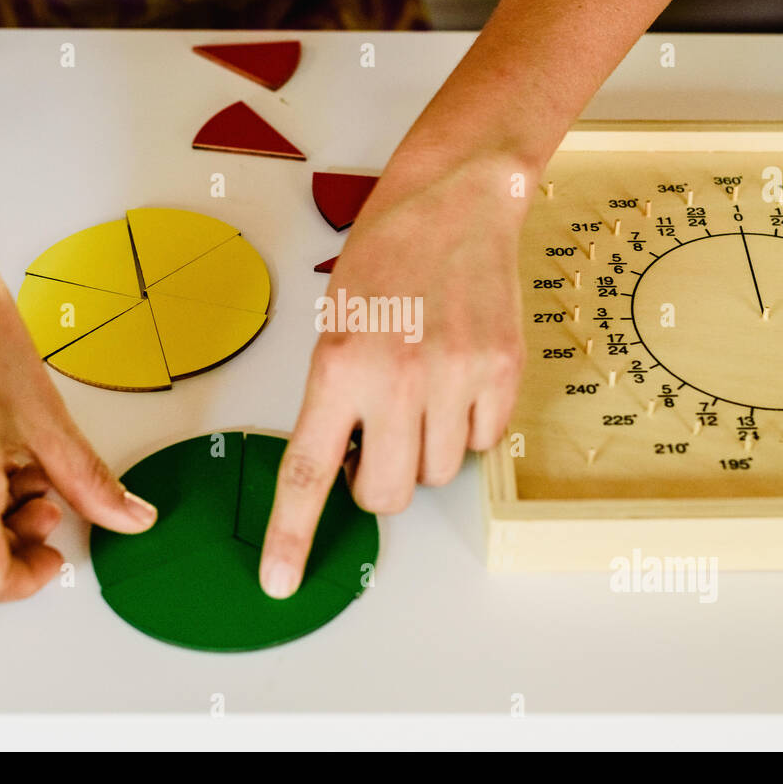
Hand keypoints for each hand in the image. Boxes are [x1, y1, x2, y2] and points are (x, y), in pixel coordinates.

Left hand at [258, 150, 528, 597]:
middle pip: (385, 495)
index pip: (307, 472)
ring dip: (425, 450)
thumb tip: (349, 465)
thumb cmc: (385, 257)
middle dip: (378, 480)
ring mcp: (456, 379)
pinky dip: (467, 425)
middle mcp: (397, 380)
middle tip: (379, 435)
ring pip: (436, 474)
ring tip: (423, 387)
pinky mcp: (502, 374)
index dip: (291, 536)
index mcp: (338, 365)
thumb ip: (336, 398)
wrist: (455, 202)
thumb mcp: (334, 323)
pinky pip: (481, 444)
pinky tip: (458, 375)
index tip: (279, 581)